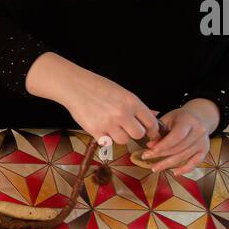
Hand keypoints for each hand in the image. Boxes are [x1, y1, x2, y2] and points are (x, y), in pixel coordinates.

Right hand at [28, 53, 158, 144]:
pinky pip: (107, 142)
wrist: (76, 87)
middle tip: (127, 129)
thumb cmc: (99, 88)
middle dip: (134, 133)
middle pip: (138, 135)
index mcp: (132, 102)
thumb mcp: (122, 93)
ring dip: (119, 136)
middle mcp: (122, 113)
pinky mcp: (96, 131)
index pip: (150, 122)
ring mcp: (109, 123)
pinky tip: (100, 128)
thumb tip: (153, 116)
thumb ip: (137, 107)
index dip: (152, 130)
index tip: (150, 133)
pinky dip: (105, 138)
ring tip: (111, 127)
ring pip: (123, 140)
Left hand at [141, 99, 218, 174]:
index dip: (163, 145)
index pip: (176, 136)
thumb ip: (159, 131)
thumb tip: (150, 145)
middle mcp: (198, 132)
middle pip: (179, 147)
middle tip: (146, 157)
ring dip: (168, 164)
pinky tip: (175, 173)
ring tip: (155, 167)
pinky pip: (195, 162)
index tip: (150, 151)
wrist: (199, 117)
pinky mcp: (204, 150)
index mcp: (188, 121)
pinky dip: (185, 169)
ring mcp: (202, 142)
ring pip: (184, 156)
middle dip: (161, 154)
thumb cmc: (180, 118)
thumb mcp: (168, 119)